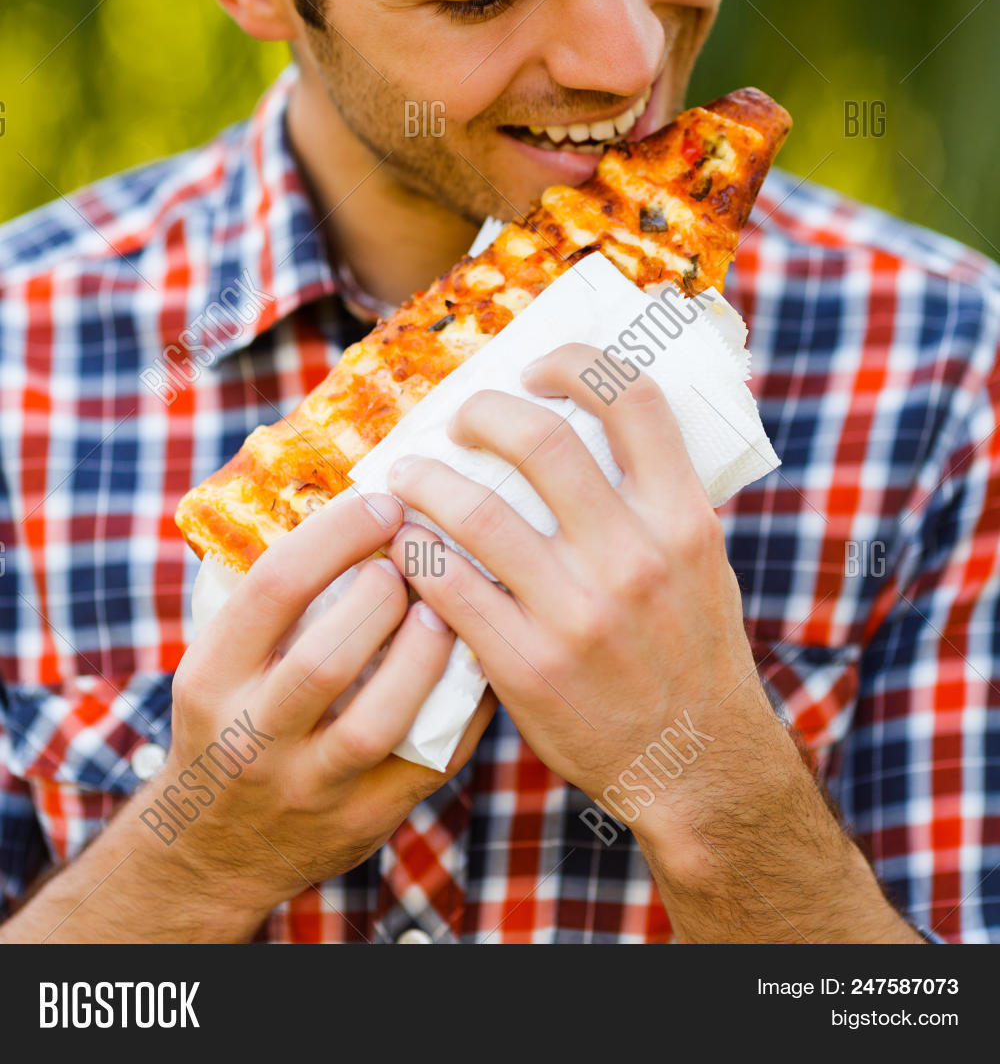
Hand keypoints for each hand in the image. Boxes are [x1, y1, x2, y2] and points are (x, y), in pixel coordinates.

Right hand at [155, 487, 493, 916]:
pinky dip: (465, 707)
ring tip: (447, 608)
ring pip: (378, 719)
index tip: (383, 501)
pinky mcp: (363, 820)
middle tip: (422, 551)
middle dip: (385, 593)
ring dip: (424, 654)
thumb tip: (324, 478)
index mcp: (209, 679)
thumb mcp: (216, 660)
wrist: (211, 852)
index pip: (273, 590)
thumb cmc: (229, 719)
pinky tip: (481, 660)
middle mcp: (251, 737)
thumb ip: (264, 594)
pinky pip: (428, 760)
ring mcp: (308, 787)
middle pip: (325, 657)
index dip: (337, 535)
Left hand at [384, 344, 790, 858]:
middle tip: (460, 420)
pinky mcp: (527, 664)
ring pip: (475, 510)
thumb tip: (588, 421)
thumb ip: (654, 496)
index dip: (575, 363)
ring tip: (406, 476)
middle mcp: (634, 556)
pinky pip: (448, 586)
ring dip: (425, 481)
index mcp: (682, 518)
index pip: (632, 399)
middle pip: (540, 438)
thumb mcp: (700, 563)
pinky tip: (404, 545)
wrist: (696, 766)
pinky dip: (416, 555)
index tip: (537, 368)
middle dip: (482, 412)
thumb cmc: (691, 651)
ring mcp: (578, 612)